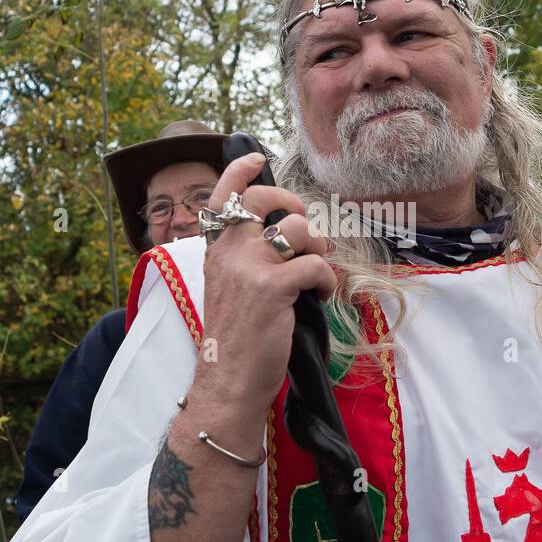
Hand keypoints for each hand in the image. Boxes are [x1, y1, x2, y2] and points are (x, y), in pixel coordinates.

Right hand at [193, 152, 334, 434]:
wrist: (227, 382)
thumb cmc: (235, 341)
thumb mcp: (229, 290)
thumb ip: (244, 260)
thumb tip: (283, 236)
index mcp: (215, 252)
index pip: (222, 198)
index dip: (240, 172)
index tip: (256, 158)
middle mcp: (228, 253)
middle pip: (266, 202)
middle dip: (295, 207)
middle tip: (306, 232)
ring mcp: (249, 268)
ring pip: (299, 231)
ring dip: (318, 249)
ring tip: (316, 274)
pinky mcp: (272, 288)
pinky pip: (315, 264)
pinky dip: (326, 279)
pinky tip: (321, 296)